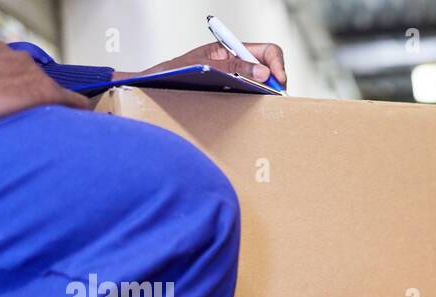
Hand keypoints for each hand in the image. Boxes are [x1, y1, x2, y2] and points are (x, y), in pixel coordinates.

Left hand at [0, 43, 88, 132]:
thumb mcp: (12, 130)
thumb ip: (37, 125)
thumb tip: (49, 129)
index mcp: (44, 91)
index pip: (76, 102)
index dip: (79, 114)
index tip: (82, 122)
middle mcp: (34, 70)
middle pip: (50, 89)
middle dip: (45, 103)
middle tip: (33, 120)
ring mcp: (14, 57)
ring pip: (29, 76)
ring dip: (24, 88)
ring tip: (7, 104)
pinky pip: (10, 64)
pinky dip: (6, 74)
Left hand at [126, 42, 286, 87]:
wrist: (156, 86)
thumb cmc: (173, 72)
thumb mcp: (205, 67)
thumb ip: (234, 67)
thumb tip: (263, 73)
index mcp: (229, 49)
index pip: (265, 50)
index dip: (276, 63)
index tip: (278, 79)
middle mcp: (235, 63)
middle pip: (269, 67)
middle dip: (277, 79)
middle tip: (277, 94)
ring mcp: (235, 79)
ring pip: (263, 84)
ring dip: (268, 92)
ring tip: (268, 101)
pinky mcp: (232, 94)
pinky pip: (252, 97)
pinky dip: (259, 102)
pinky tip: (257, 108)